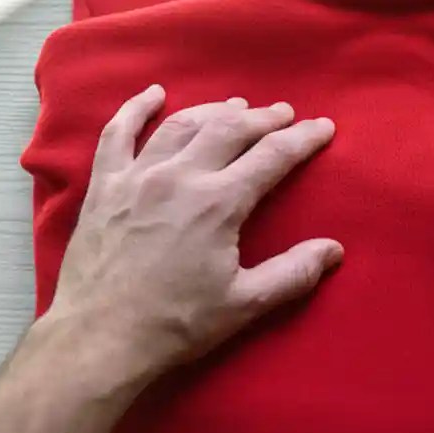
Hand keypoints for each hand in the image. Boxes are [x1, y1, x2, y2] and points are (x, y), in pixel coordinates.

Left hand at [40, 85, 342, 386]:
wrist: (99, 338)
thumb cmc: (175, 324)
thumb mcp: (243, 304)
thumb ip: (292, 273)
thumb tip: (334, 249)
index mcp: (218, 203)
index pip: (272, 156)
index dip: (303, 138)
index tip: (323, 127)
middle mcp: (180, 176)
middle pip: (230, 129)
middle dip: (263, 118)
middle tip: (284, 114)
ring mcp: (137, 176)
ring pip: (182, 125)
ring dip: (214, 111)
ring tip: (236, 108)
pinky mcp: (105, 186)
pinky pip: (119, 134)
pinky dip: (136, 109)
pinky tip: (154, 95)